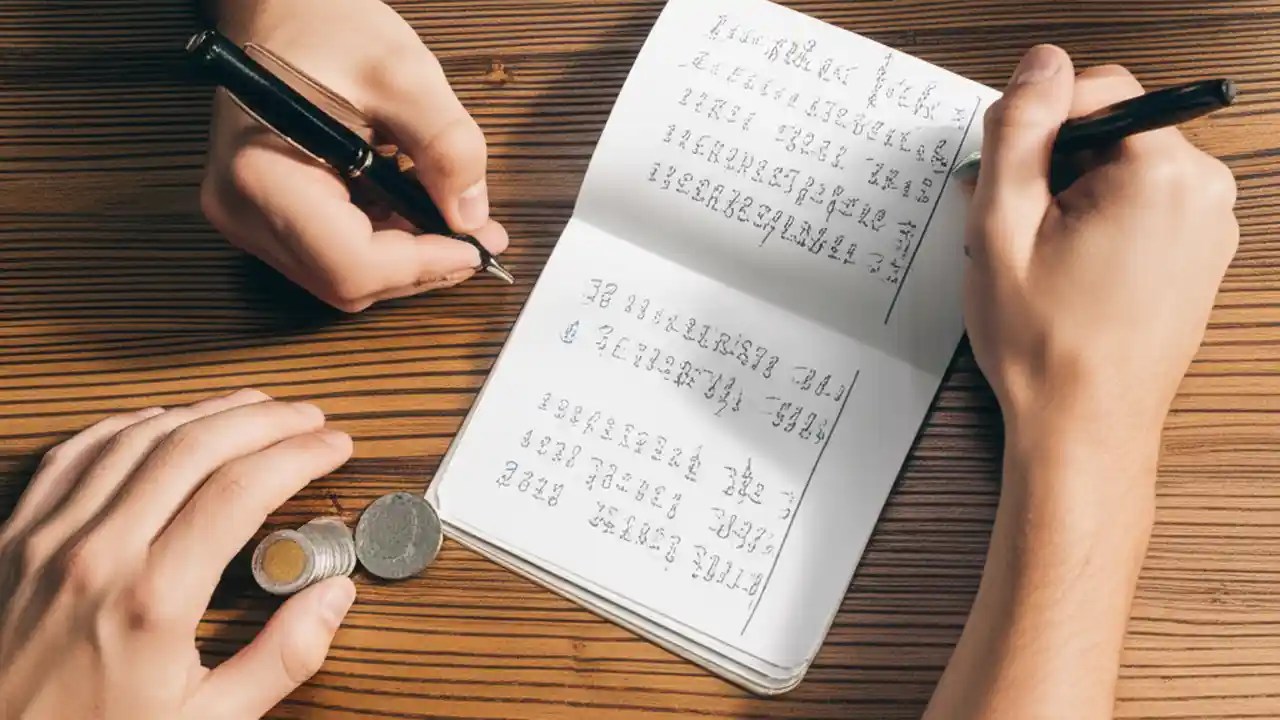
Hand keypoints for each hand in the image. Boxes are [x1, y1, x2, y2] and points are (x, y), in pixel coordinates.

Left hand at [0, 390, 354, 718]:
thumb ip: (281, 659)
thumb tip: (334, 596)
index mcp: (152, 600)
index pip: (242, 490)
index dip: (300, 455)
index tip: (335, 446)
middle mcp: (97, 554)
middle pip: (196, 446)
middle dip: (265, 418)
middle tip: (308, 416)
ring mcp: (49, 539)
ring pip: (138, 435)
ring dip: (206, 410)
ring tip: (253, 407)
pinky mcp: (16, 538)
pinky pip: (76, 452)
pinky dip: (129, 423)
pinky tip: (164, 422)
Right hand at [200, 0, 508, 311]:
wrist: (278, 8)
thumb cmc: (324, 25)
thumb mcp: (404, 75)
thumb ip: (446, 148)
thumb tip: (472, 217)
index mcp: (263, 177)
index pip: (351, 265)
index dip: (424, 265)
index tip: (478, 246)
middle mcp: (243, 210)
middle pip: (348, 282)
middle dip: (423, 266)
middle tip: (482, 239)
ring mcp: (248, 217)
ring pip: (343, 277)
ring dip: (407, 258)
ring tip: (454, 221)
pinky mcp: (264, 215)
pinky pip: (333, 254)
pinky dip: (384, 242)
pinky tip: (415, 208)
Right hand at [965, 46, 1238, 462]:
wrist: (1084, 428)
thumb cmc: (1045, 345)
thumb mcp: (1002, 226)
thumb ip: (1019, 130)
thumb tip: (1040, 64)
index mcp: (1162, 174)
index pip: (1095, 88)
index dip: (1037, 127)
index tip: (1012, 183)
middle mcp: (1203, 191)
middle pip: (1112, 128)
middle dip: (1055, 164)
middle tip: (1021, 230)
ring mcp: (1210, 225)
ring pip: (1123, 167)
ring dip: (1074, 197)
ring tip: (1045, 258)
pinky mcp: (1202, 252)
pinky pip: (1143, 204)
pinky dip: (1101, 223)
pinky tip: (1072, 271)